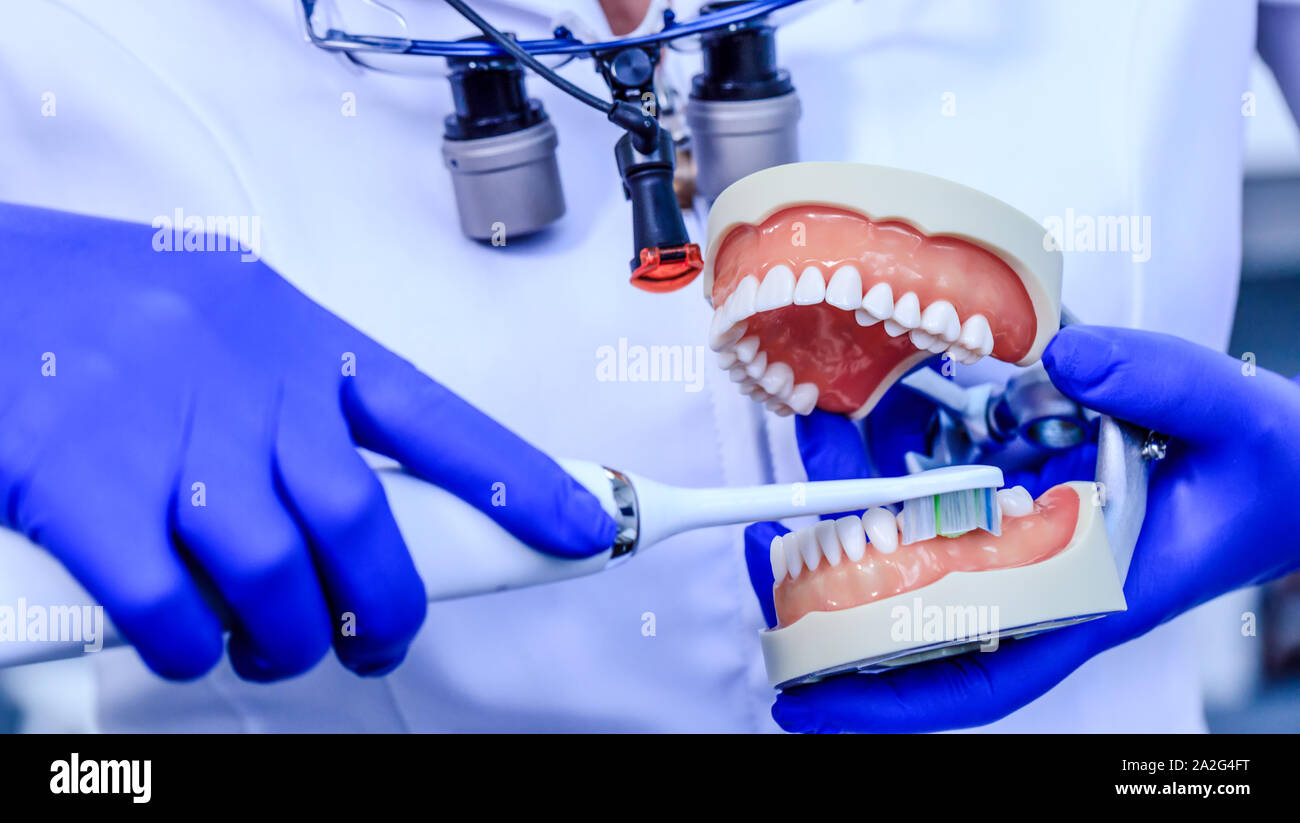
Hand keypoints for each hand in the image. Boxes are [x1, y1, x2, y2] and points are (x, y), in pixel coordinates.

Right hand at [0, 204, 615, 680]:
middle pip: (366, 522)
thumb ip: (303, 400)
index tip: (581, 527)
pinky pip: (174, 608)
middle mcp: (249, 388)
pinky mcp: (88, 497)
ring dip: (291, 637)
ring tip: (276, 647)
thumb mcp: (232, 319)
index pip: (440, 419)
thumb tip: (361, 497)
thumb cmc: (109, 307)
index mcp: (299, 339)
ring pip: (280, 575)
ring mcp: (170, 441)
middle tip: (378, 638)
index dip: (520, 482)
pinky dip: (193, 645)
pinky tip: (189, 638)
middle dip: (389, 605)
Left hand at [744, 325, 1299, 731]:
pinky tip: (877, 411)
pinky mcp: (1030, 496)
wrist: (1291, 466)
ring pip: (919, 541)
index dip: (883, 700)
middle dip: (831, 589)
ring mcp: (1029, 538)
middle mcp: (1042, 578)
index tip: (801, 702)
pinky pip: (949, 488)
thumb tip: (1065, 356)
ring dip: (857, 502)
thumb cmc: (1272, 469)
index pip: (975, 674)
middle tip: (764, 547)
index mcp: (1085, 593)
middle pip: (915, 608)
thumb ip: (1160, 380)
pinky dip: (906, 457)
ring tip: (810, 441)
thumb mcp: (1233, 417)